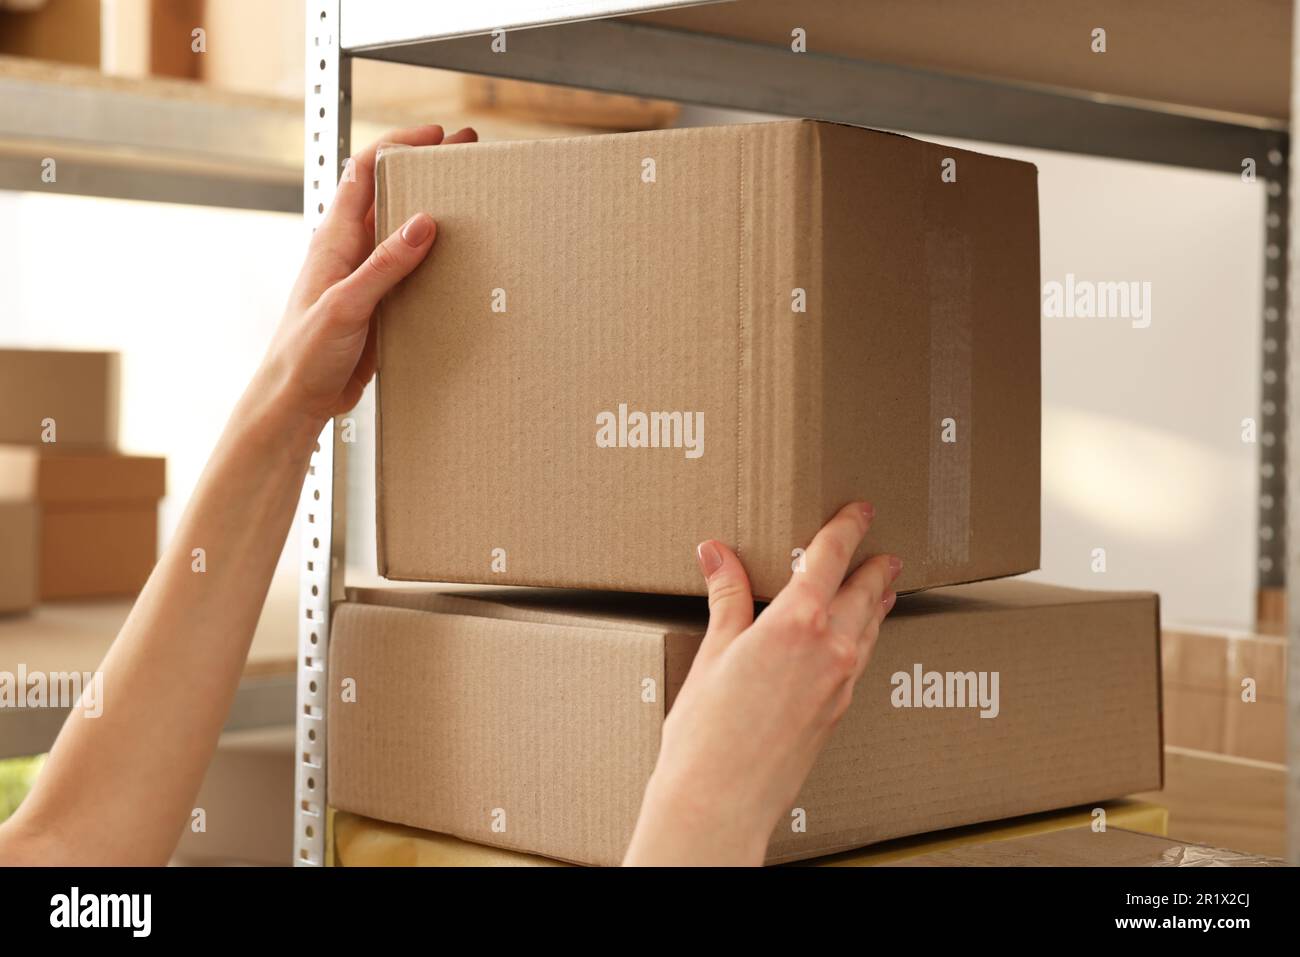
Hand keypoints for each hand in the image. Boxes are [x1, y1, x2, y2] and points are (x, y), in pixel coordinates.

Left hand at [252, 124, 477, 434]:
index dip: (399, 146)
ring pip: (403, 233)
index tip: (436, 138)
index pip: (364, 172)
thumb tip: (422, 223)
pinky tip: (460, 264)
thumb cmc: (302, 354)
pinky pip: (412, 272)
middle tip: (466, 157)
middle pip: (390, 195)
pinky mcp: (379, 304)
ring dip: (435, 214)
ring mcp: (366, 277)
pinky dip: (436, 260)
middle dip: (427, 171)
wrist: (296, 400)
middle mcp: (350, 251)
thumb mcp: (345, 305)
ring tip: (472, 203)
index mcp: (333, 240)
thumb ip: (383, 265)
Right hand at [624, 502, 899, 865]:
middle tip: (883, 548)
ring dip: (877, 601)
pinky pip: (860, 660)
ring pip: (869, 628)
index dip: (846, 528)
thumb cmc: (705, 733)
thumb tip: (716, 553)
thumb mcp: (712, 654)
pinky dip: (863, 637)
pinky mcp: (838, 711)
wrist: (722, 801)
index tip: (858, 511)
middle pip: (863, 592)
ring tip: (882, 587)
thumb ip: (725, 599)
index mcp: (796, 622)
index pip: (830, 558)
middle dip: (874, 565)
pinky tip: (854, 640)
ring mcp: (840, 682)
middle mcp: (830, 648)